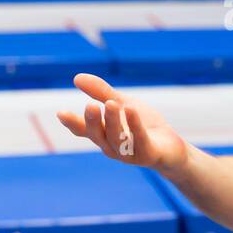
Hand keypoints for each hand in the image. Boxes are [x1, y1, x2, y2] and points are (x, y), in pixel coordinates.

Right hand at [57, 73, 188, 171]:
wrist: (171, 148)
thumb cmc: (144, 125)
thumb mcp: (122, 104)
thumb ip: (102, 93)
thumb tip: (77, 77)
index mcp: (104, 134)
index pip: (84, 130)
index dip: (72, 123)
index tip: (61, 112)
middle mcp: (112, 146)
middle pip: (98, 135)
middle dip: (93, 122)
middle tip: (90, 105)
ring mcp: (129, 154)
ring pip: (117, 139)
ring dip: (113, 122)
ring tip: (110, 104)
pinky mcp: (148, 154)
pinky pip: (140, 140)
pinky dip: (135, 125)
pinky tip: (130, 110)